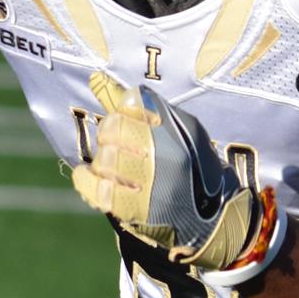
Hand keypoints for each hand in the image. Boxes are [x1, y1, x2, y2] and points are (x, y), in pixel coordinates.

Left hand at [70, 72, 264, 271]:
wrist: (212, 215)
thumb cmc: (191, 165)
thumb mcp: (180, 129)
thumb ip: (142, 107)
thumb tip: (100, 81)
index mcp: (179, 130)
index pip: (134, 103)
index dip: (124, 110)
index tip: (127, 119)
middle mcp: (167, 154)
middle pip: (114, 129)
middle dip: (108, 133)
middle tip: (114, 142)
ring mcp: (153, 184)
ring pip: (106, 159)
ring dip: (101, 159)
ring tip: (107, 162)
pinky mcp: (139, 209)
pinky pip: (100, 189)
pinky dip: (86, 180)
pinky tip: (86, 175)